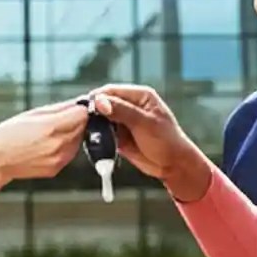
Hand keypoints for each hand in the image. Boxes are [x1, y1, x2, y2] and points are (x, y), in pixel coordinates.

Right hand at [0, 101, 87, 207]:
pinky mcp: (57, 168)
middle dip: (75, 120)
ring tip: (50, 132)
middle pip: (82, 126)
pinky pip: (70, 152)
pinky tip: (48, 144)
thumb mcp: (32, 114)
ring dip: (71, 133)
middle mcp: (58, 145)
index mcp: (51, 127)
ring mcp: (58, 159)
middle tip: (59, 119)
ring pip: (78, 140)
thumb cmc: (9, 135)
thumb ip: (58, 108)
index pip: (82, 114)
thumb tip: (77, 103)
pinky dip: (65, 146)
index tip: (74, 107)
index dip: (79, 108)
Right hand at [89, 84, 214, 202]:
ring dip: (94, 126)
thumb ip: (122, 111)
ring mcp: (124, 122)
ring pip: (101, 119)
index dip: (98, 98)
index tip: (86, 107)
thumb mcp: (144, 123)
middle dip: (94, 112)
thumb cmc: (167, 141)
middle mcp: (130, 106)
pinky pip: (103, 134)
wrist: (173, 165)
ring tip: (87, 132)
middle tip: (82, 121)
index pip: (112, 91)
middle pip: (104, 104)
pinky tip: (94, 141)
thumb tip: (100, 102)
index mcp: (140, 96)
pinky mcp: (119, 136)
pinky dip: (98, 137)